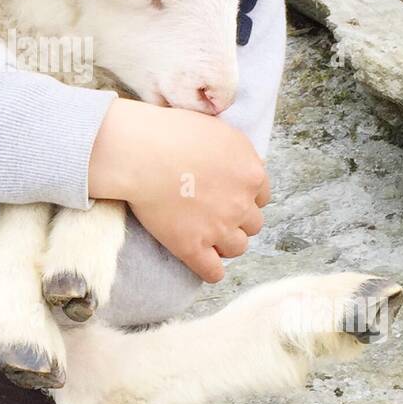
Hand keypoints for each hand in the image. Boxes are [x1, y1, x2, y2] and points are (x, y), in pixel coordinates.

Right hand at [88, 99, 268, 282]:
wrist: (141, 153)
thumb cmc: (173, 133)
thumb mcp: (220, 131)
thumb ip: (239, 153)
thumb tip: (241, 168)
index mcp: (251, 174)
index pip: (261, 197)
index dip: (243, 196)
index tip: (227, 195)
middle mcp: (240, 204)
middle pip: (253, 224)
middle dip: (237, 220)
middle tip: (214, 212)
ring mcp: (218, 228)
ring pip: (238, 248)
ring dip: (226, 243)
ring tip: (207, 235)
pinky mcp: (192, 247)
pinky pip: (213, 272)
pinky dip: (211, 269)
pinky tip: (202, 260)